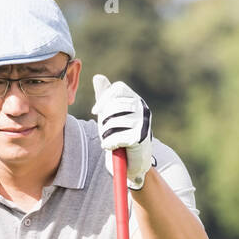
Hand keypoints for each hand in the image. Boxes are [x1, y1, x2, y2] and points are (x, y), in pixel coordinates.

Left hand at [91, 74, 153, 188]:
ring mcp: (143, 123)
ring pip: (112, 123)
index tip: (95, 111)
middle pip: (112, 106)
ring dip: (105, 134)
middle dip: (103, 121)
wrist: (134, 161)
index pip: (117, 89)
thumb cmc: (121, 134)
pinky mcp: (140, 138)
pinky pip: (116, 137)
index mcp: (135, 99)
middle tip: (105, 131)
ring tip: (110, 139)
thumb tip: (97, 77)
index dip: (103, 99)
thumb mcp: (111, 113)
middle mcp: (142, 108)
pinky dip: (110, 144)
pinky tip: (112, 147)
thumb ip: (105, 97)